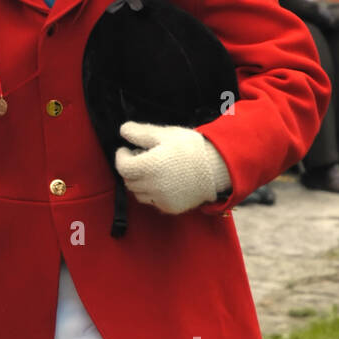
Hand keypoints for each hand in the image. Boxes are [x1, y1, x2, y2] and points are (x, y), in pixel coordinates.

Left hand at [115, 121, 230, 214]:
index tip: (126, 149)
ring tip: (154, 169)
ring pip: (138, 193)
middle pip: (129, 180)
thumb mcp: (165, 135)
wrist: (217, 168)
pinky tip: (165, 180)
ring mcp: (161, 199)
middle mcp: (152, 186)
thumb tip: (123, 130)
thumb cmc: (191, 148)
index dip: (121, 156)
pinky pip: (153, 201)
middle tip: (143, 157)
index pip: (122, 167)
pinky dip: (153, 192)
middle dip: (131, 168)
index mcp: (149, 166)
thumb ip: (141, 133)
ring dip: (140, 181)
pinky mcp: (169, 207)